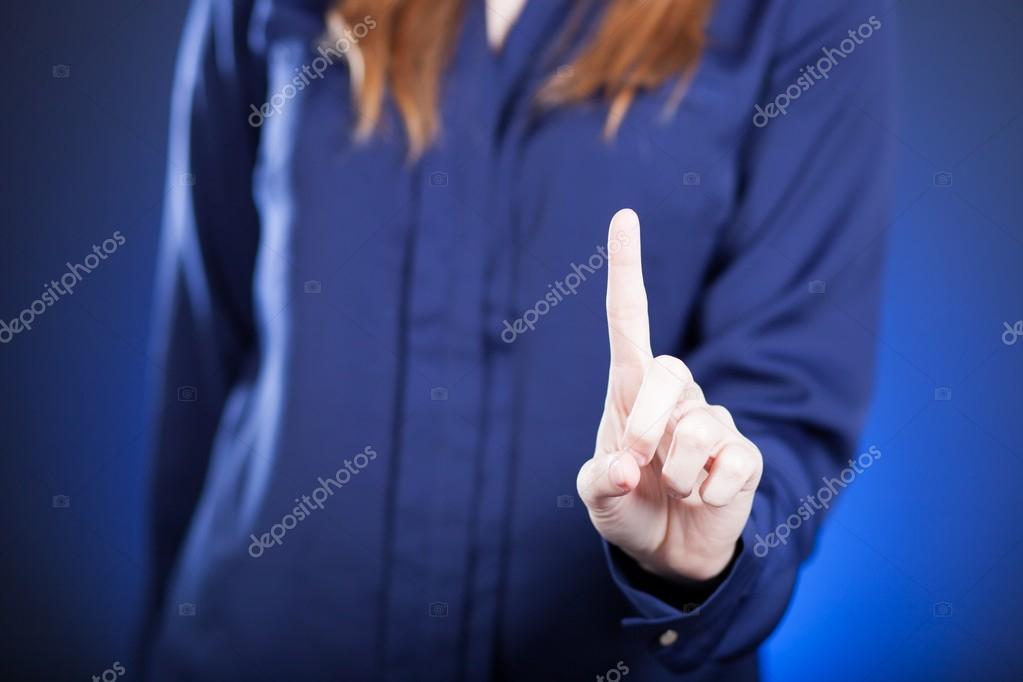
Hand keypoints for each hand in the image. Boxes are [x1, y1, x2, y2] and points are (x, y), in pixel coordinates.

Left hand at [576, 209, 763, 582]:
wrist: (669, 552)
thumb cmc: (628, 508)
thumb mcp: (599, 498)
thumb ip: (602, 482)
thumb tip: (627, 467)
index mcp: (631, 391)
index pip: (629, 319)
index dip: (627, 269)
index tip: (624, 215)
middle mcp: (676, 396)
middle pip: (669, 372)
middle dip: (648, 424)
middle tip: (635, 464)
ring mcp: (715, 423)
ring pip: (698, 431)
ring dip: (677, 476)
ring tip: (674, 491)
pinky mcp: (745, 456)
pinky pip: (732, 467)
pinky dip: (710, 496)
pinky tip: (705, 499)